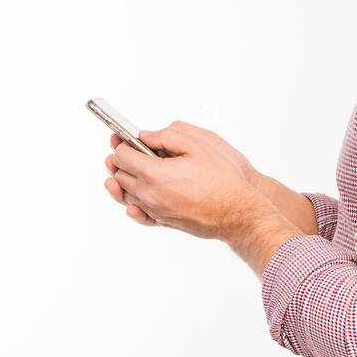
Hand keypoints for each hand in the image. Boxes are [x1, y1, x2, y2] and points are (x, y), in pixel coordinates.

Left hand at [103, 124, 265, 239]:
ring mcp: (155, 211)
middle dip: (121, 161)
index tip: (127, 140)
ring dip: (125, 180)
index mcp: (154, 173)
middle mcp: (149, 195)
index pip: (121, 156)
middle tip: (129, 151)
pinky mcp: (163, 221)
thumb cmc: (224, 180)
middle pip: (119, 175)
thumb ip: (168, 135)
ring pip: (126, 194)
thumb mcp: (200, 145)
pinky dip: (133, 203)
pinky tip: (134, 197)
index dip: (122, 144)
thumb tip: (146, 136)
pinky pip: (138, 213)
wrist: (238, 213)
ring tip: (131, 170)